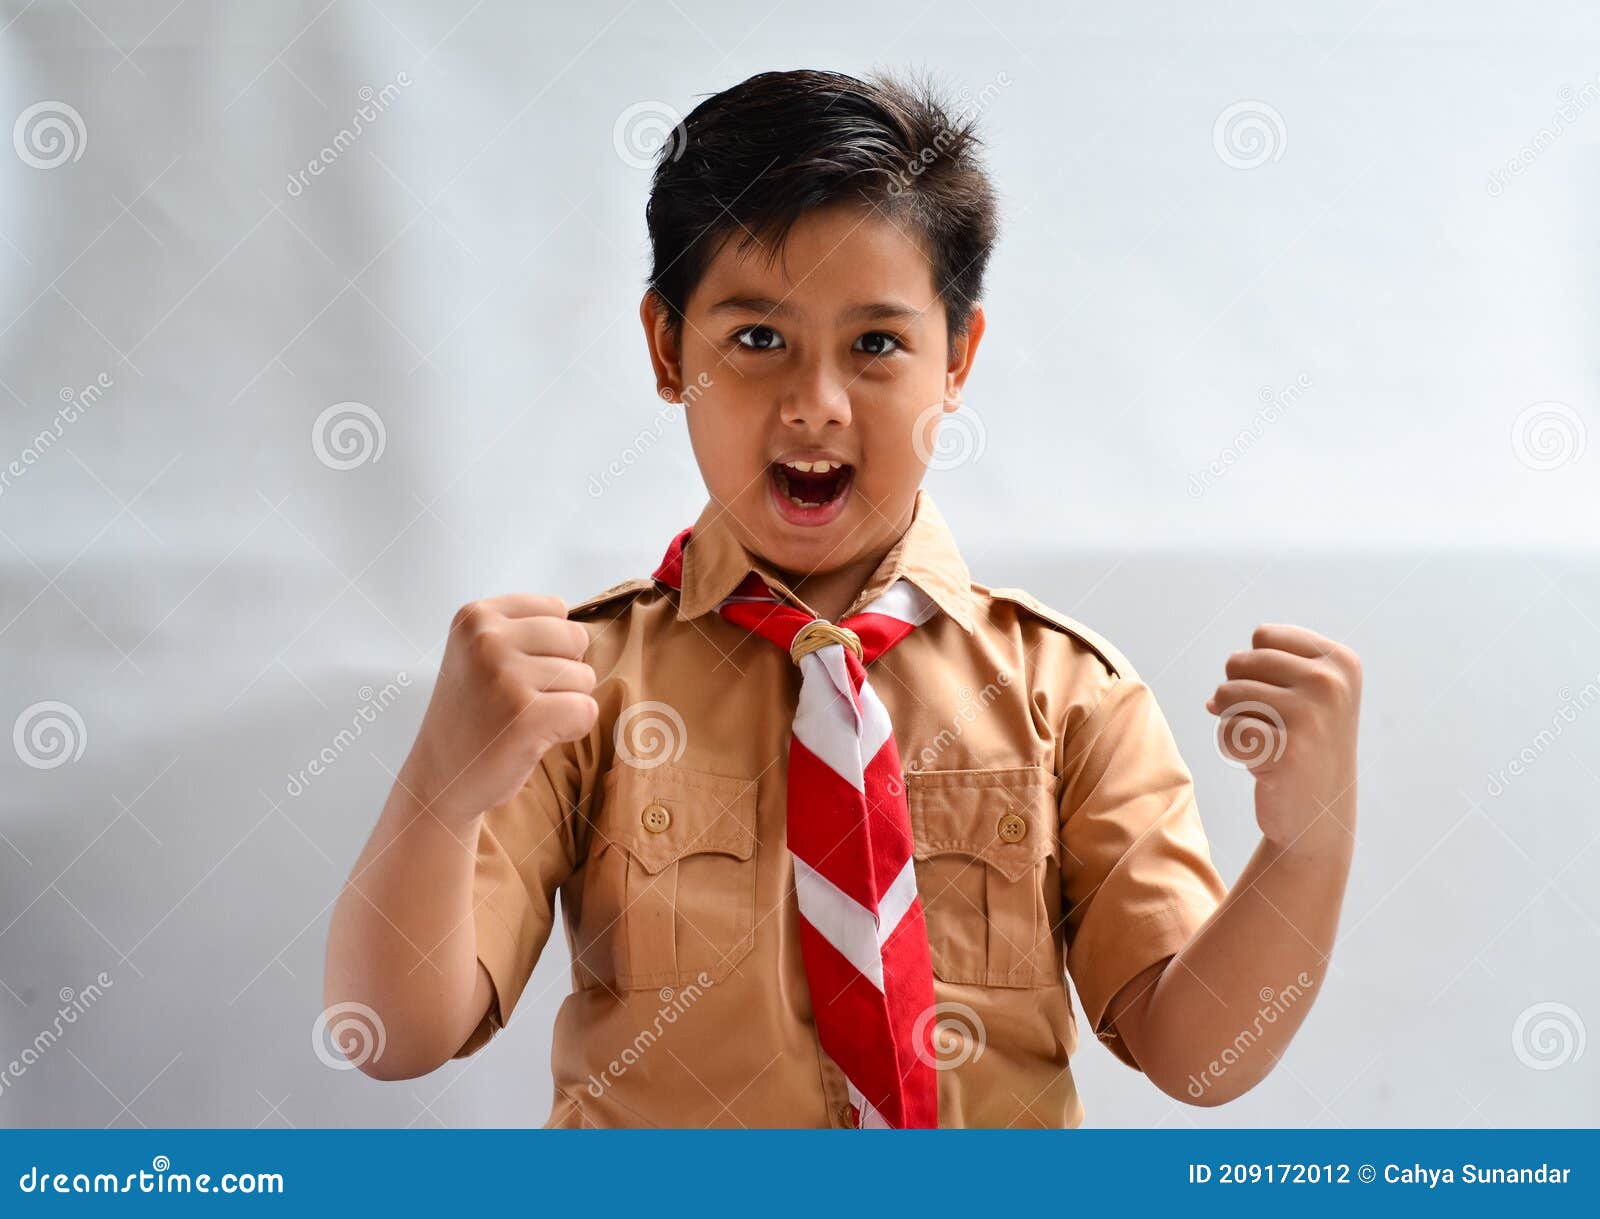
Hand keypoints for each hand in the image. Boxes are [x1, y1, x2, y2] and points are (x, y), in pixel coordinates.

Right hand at [402, 594, 597, 826]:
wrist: (440, 778)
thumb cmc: (473, 716)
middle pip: (576, 637)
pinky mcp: (526, 715)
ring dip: (564, 703)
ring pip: (585, 675)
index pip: (556, 608)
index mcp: (476, 616)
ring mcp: (505, 675)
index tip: (513, 673)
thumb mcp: (480, 653)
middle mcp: (487, 638)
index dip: (550, 645)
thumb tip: (581, 633)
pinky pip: (587, 710)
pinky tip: (535, 738)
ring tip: (523, 720)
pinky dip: (572, 729)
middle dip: (563, 672)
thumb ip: (524, 631)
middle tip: (522, 700)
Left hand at [1205, 623, 1361, 855]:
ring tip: (1267, 744)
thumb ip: (1261, 671)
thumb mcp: (1302, 695)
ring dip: (1234, 722)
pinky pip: (1225, 730)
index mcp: (1340, 661)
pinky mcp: (1288, 749)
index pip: (1263, 636)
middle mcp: (1331, 682)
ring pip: (1226, 694)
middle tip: (1272, 727)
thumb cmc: (1302, 746)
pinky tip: (1262, 765)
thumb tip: (1213, 700)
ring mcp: (1312, 714)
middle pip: (1239, 662)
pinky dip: (1231, 748)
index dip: (1255, 668)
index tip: (1284, 699)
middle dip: (1239, 695)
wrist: (1319, 816)